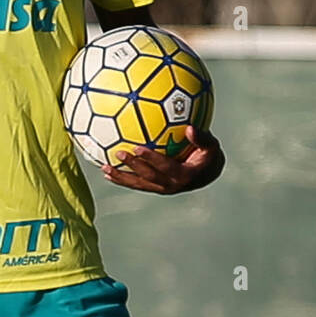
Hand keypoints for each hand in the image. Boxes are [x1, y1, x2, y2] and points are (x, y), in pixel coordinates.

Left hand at [101, 124, 224, 193]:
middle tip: (119, 153)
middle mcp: (170, 186)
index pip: (165, 167)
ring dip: (121, 177)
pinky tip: (107, 171)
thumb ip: (202, 137)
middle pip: (148, 177)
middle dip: (133, 167)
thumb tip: (190, 127)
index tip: (137, 148)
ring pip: (138, 184)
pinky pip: (136, 184)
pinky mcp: (153, 188)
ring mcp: (161, 188)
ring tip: (104, 168)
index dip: (151, 159)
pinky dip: (121, 178)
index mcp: (184, 176)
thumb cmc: (208, 155)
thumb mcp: (211, 146)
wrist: (207, 174)